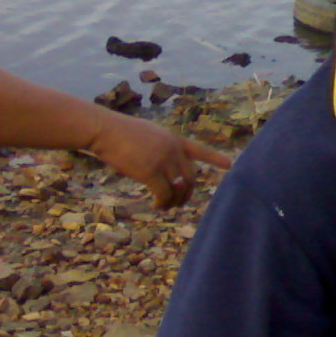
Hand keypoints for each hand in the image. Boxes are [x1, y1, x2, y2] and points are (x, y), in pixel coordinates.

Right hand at [86, 111, 231, 207]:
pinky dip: (162, 204)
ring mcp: (163, 160)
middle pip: (190, 177)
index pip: (199, 150)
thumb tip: (171, 178)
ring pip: (179, 189)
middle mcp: (173, 149)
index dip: (215, 158)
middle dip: (187, 193)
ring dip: (174, 202)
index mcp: (174, 139)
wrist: (105, 130)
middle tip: (179, 203)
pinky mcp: (151, 171)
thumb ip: (163, 151)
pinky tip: (157, 206)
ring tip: (166, 207)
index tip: (230, 165)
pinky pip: (164, 194)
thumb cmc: (121, 133)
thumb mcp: (149, 135)